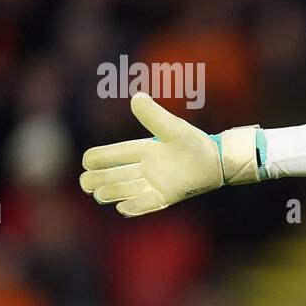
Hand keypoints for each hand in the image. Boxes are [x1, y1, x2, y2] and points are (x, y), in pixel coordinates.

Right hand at [80, 92, 260, 215]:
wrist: (218, 160)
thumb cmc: (195, 142)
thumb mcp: (173, 127)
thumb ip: (154, 116)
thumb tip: (137, 97)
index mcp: (143, 150)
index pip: (114, 154)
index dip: (99, 158)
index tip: (87, 161)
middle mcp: (145, 169)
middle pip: (114, 175)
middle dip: (98, 179)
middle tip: (87, 182)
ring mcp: (154, 184)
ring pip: (126, 190)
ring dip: (113, 192)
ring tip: (100, 194)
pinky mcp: (167, 197)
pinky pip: (147, 204)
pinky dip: (135, 207)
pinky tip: (122, 208)